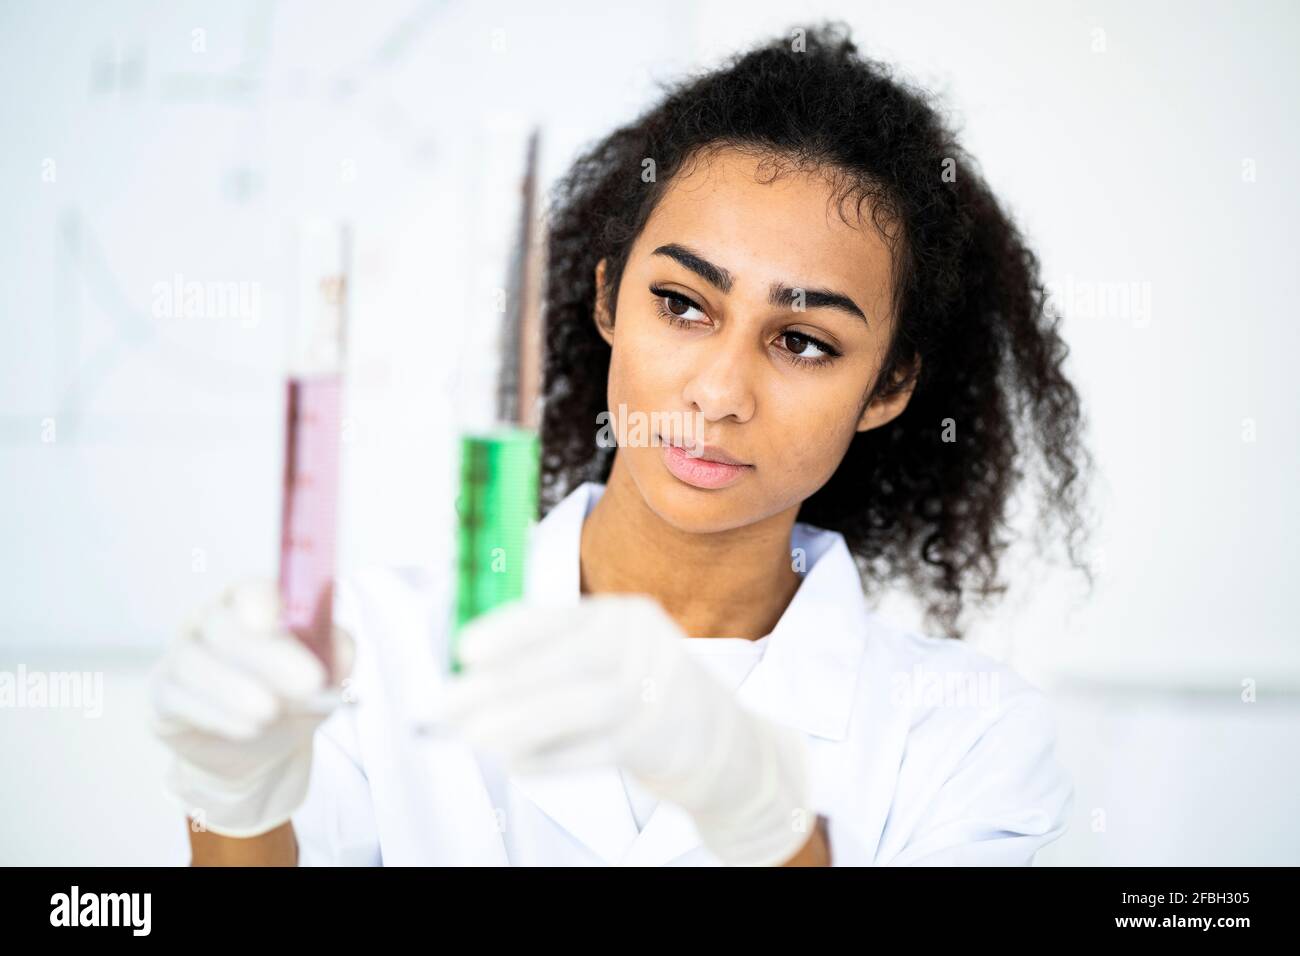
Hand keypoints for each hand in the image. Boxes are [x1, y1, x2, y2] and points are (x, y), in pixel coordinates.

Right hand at [148, 578, 353, 837]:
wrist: (263, 749)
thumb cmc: (295, 696)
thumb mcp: (327, 676)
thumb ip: (339, 654)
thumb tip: (343, 648)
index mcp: (253, 603)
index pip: (250, 590)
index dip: (259, 601)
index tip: (274, 622)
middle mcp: (210, 621)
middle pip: (222, 625)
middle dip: (265, 655)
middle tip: (308, 682)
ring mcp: (181, 655)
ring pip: (192, 662)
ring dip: (233, 689)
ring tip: (271, 713)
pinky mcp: (162, 695)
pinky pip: (176, 698)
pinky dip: (214, 714)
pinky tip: (248, 728)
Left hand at [432, 594, 813, 865]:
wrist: (717, 739)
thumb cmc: (641, 693)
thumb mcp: (606, 657)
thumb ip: (548, 660)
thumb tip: (470, 678)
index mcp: (625, 616)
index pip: (563, 617)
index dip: (512, 632)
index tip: (465, 650)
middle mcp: (645, 646)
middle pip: (571, 660)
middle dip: (503, 683)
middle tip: (450, 703)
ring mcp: (659, 692)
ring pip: (584, 705)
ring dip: (522, 721)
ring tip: (474, 735)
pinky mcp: (661, 739)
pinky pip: (598, 750)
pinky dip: (552, 758)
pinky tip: (516, 762)